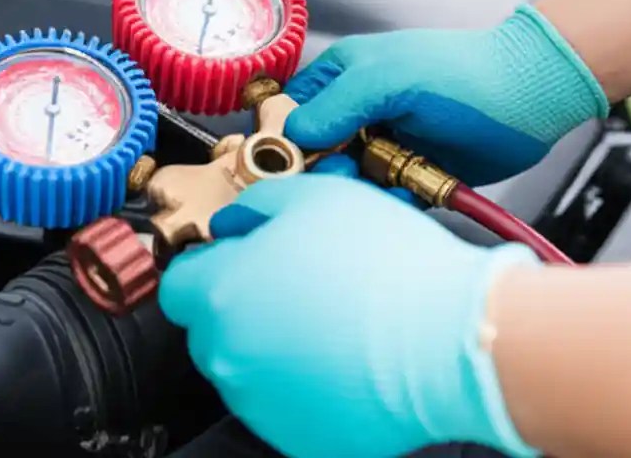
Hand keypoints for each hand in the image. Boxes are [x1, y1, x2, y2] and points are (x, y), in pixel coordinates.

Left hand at [158, 171, 539, 457]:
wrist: (452, 337)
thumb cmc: (392, 267)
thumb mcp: (317, 197)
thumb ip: (257, 206)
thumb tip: (235, 223)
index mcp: (220, 294)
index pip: (178, 283)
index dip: (211, 265)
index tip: (242, 260)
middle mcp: (228, 356)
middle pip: (213, 328)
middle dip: (246, 307)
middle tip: (303, 286)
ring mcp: (262, 405)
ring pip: (251, 369)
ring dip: (278, 347)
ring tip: (337, 320)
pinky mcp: (301, 440)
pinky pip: (290, 407)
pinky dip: (310, 387)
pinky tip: (351, 359)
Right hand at [283, 5, 607, 185]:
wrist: (529, 97)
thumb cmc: (464, 73)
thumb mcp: (389, 78)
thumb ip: (335, 104)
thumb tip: (294, 135)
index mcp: (343, 77)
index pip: (289, 113)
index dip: (284, 140)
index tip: (294, 162)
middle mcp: (359, 112)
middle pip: (312, 158)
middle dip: (325, 173)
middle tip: (350, 172)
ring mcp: (384, 145)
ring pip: (346, 184)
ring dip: (360, 192)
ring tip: (387, 181)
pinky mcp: (410, 175)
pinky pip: (383, 200)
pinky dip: (391, 204)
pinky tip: (410, 192)